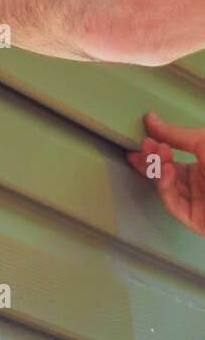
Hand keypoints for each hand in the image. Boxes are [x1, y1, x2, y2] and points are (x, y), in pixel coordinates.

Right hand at [126, 112, 204, 236]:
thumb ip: (176, 133)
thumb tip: (151, 119)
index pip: (174, 155)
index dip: (157, 145)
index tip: (144, 135)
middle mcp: (201, 182)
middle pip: (166, 171)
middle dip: (152, 158)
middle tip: (142, 147)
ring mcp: (198, 202)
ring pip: (166, 187)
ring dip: (158, 170)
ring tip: (158, 157)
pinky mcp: (195, 220)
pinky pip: (173, 204)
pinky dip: (165, 187)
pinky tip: (166, 171)